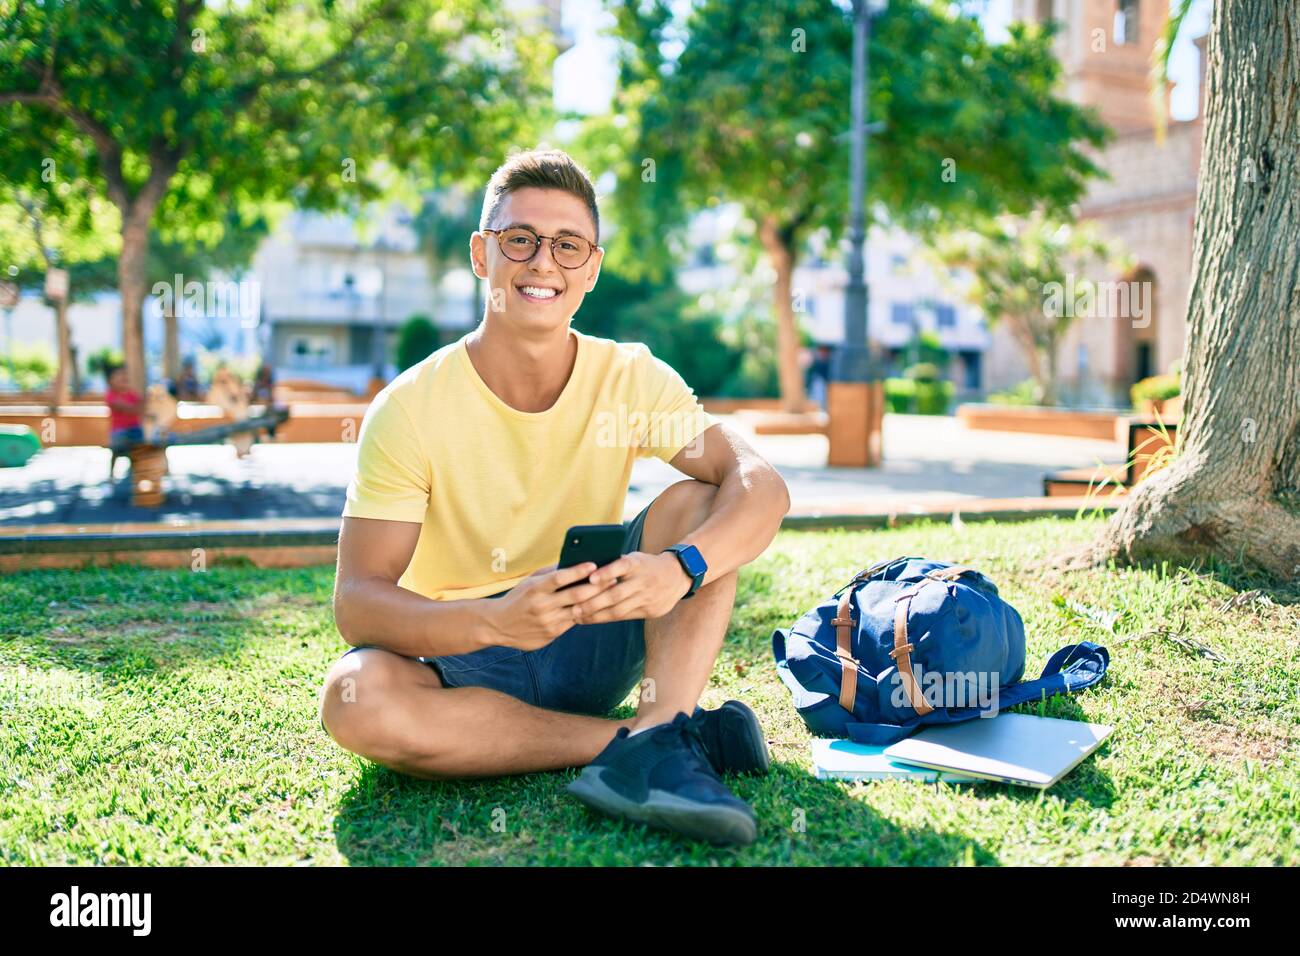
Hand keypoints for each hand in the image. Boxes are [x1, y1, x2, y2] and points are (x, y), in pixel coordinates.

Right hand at [479, 562, 618, 650]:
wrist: (498, 625)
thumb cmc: (518, 598)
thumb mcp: (530, 581)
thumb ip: (550, 573)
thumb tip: (573, 560)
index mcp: (535, 588)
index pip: (559, 577)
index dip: (578, 571)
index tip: (594, 564)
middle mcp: (542, 605)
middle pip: (575, 595)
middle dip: (597, 587)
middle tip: (613, 579)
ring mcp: (547, 621)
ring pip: (578, 611)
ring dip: (596, 601)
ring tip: (611, 592)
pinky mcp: (551, 634)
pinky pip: (573, 622)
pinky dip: (585, 613)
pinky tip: (598, 606)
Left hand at [571, 551, 691, 624]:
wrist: (678, 575)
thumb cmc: (646, 565)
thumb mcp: (635, 558)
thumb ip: (616, 565)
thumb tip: (586, 573)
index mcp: (638, 563)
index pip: (622, 566)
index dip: (607, 572)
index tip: (591, 578)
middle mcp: (643, 580)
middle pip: (616, 594)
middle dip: (593, 602)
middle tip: (573, 607)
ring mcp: (648, 597)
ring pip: (619, 609)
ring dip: (596, 614)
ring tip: (578, 616)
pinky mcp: (650, 610)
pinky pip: (625, 616)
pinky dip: (606, 618)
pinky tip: (592, 619)